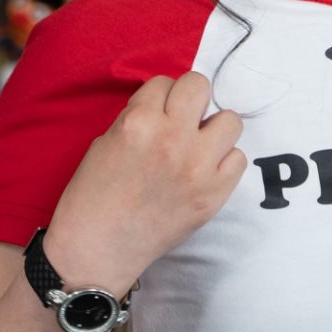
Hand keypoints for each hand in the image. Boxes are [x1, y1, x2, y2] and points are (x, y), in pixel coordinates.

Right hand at [44, 72, 244, 293]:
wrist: (98, 249)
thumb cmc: (93, 196)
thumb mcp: (106, 141)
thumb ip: (139, 118)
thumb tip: (168, 106)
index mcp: (138, 122)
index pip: (164, 82)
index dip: (159, 98)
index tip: (156, 115)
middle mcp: (171, 138)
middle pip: (200, 86)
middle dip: (190, 100)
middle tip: (182, 121)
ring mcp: (197, 167)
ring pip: (230, 120)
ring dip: (214, 130)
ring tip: (198, 147)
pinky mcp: (214, 194)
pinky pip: (238, 159)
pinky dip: (224, 162)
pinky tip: (205, 172)